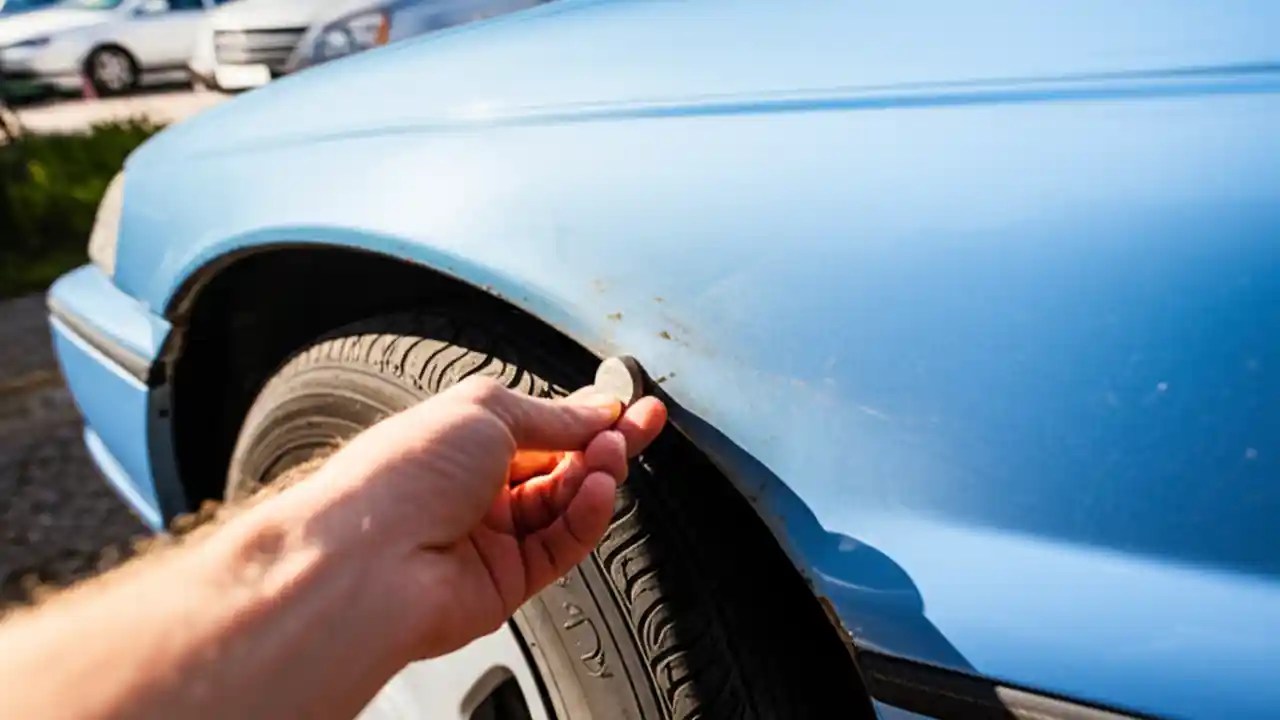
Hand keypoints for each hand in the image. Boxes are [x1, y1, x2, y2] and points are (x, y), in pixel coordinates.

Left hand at [304, 376, 666, 660]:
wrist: (368, 557)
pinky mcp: (508, 580)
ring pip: (567, 505)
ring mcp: (493, 536)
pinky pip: (562, 545)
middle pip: (561, 465)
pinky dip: (587, 516)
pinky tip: (600, 491)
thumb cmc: (403, 472)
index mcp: (464, 440)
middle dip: (605, 443)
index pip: (542, 425)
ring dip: (596, 476)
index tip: (631, 405)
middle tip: (645, 425)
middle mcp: (478, 488)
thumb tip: (599, 408)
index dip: (589, 416)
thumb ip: (553, 415)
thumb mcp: (487, 410)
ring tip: (611, 458)